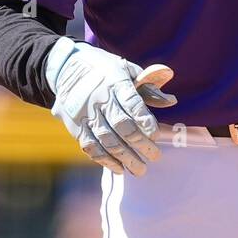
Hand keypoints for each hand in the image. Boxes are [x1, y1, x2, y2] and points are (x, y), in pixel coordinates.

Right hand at [46, 38, 176, 176]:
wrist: (66, 67)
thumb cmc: (105, 69)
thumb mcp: (127, 69)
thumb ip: (148, 85)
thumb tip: (171, 101)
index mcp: (115, 81)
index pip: (133, 104)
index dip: (145, 121)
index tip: (156, 135)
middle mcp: (99, 98)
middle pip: (122, 125)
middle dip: (140, 144)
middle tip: (155, 156)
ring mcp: (85, 113)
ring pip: (106, 139)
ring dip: (125, 157)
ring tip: (140, 169)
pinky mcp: (75, 125)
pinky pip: (90, 146)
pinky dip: (104, 160)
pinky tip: (118, 168)